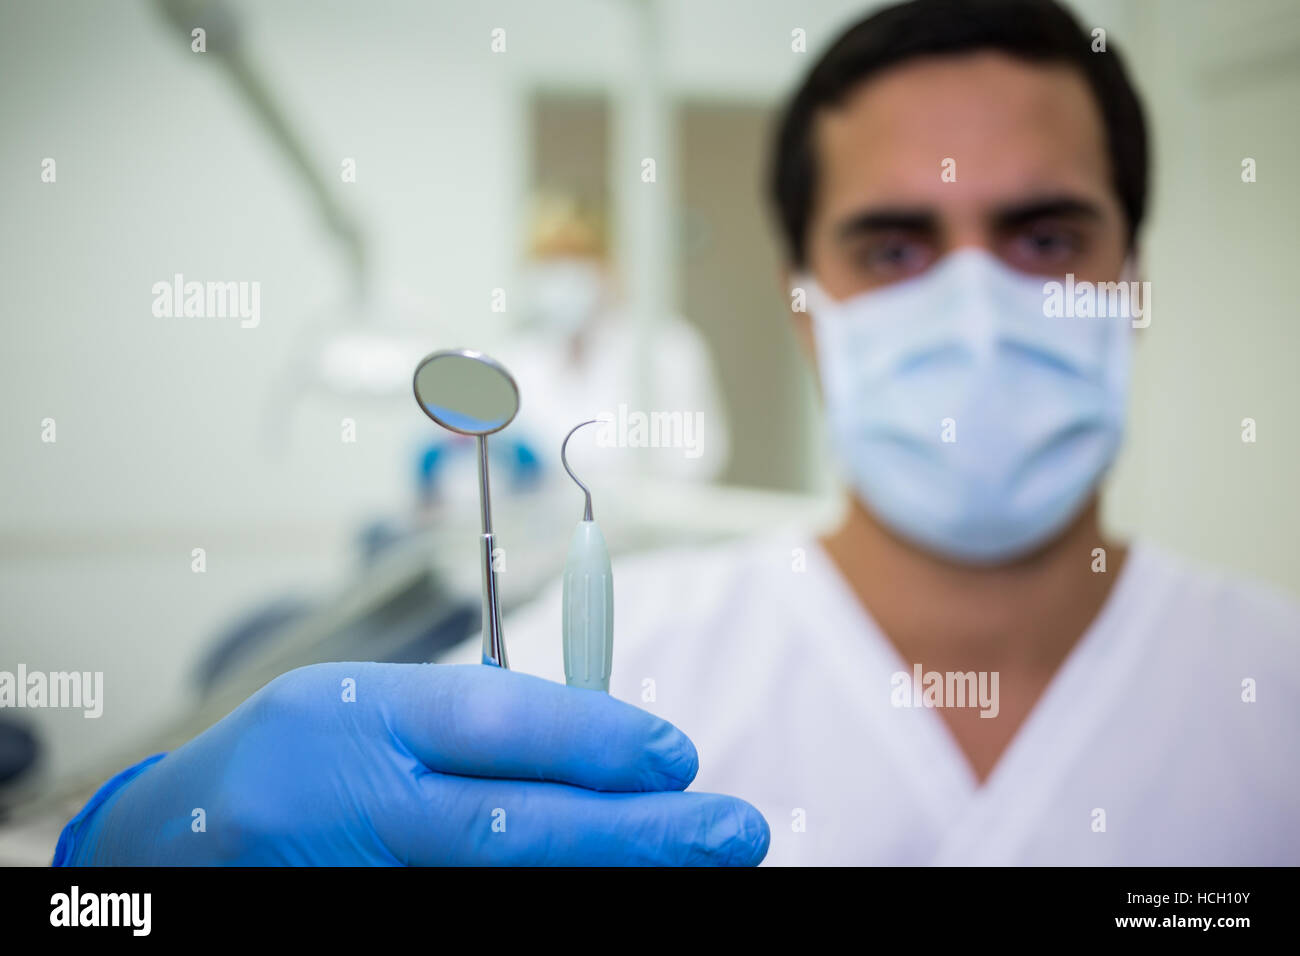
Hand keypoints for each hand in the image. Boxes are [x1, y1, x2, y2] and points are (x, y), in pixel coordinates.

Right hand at [59, 662, 769, 865]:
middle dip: (635, 835)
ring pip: (498, 891)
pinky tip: (612, 893)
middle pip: (508, 829)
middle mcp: (350, 808)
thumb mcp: (373, 706)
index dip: (596, 740)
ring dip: (605, 880)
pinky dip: (549, 908)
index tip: (679, 756)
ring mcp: (350, 882)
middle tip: (734, 830)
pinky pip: (470, 919)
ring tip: (693, 863)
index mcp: (355, 720)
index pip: (491, 721)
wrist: (171, 842)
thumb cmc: (300, 754)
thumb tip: (617, 755)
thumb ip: (479, 725)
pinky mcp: (360, 925)